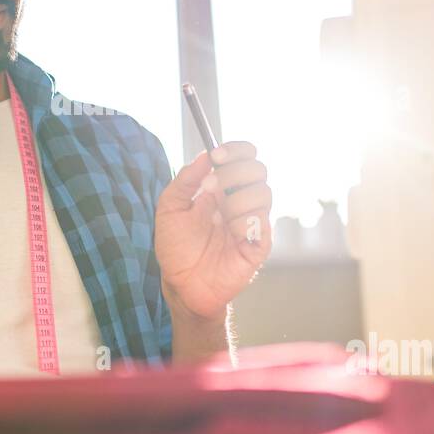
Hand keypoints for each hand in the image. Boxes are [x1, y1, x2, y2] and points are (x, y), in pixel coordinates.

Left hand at [155, 142, 272, 321]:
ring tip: (218, 220)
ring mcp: (252, 221)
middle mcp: (241, 200)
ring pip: (263, 192)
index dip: (236, 150)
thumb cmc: (176, 247)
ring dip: (235, 201)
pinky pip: (261, 221)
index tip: (218, 155)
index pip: (244, 157)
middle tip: (210, 190)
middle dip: (233, 173)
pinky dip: (243, 223)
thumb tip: (204, 155)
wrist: (181, 283)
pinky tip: (230, 236)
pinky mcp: (259, 243)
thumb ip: (185, 179)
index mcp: (222, 188)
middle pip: (258, 169)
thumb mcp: (170, 208)